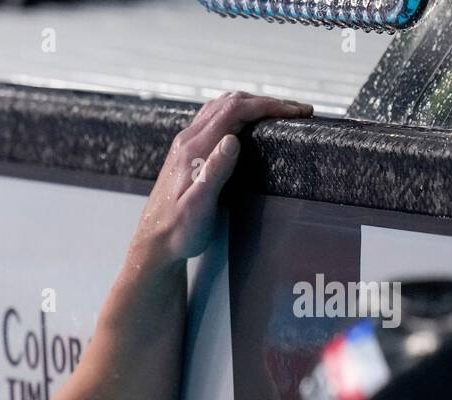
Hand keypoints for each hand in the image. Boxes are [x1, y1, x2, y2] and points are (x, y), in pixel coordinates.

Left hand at [134, 92, 312, 261]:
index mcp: (193, 150)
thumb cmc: (177, 233)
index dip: (268, 105)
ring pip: (221, 107)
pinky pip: (214, 119)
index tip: (295, 112)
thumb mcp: (198, 207)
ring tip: (280, 114)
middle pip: (230, 102)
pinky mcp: (186, 153)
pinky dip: (238, 113)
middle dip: (266, 102)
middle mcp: (187, 141)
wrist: (154, 244)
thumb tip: (232, 139)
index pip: (235, 110)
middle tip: (297, 112)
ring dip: (252, 104)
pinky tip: (250, 125)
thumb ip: (214, 173)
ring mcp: (185, 145)